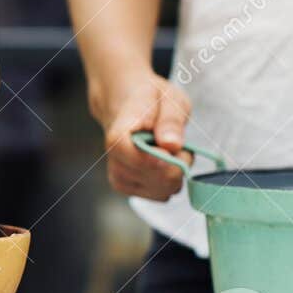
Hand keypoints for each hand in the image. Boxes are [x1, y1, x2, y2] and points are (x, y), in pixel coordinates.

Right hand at [95, 73, 192, 199]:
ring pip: (162, 191)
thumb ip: (171, 119)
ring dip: (176, 173)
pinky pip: (161, 195)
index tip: (175, 146)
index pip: (134, 158)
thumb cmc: (149, 100)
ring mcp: (119, 178)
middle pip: (157, 179)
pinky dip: (170, 181)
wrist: (126, 104)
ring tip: (170, 150)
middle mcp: (114, 161)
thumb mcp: (169, 98)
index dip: (161, 160)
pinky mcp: (128, 188)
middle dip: (178, 163)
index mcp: (119, 135)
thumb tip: (172, 145)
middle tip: (178, 141)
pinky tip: (165, 163)